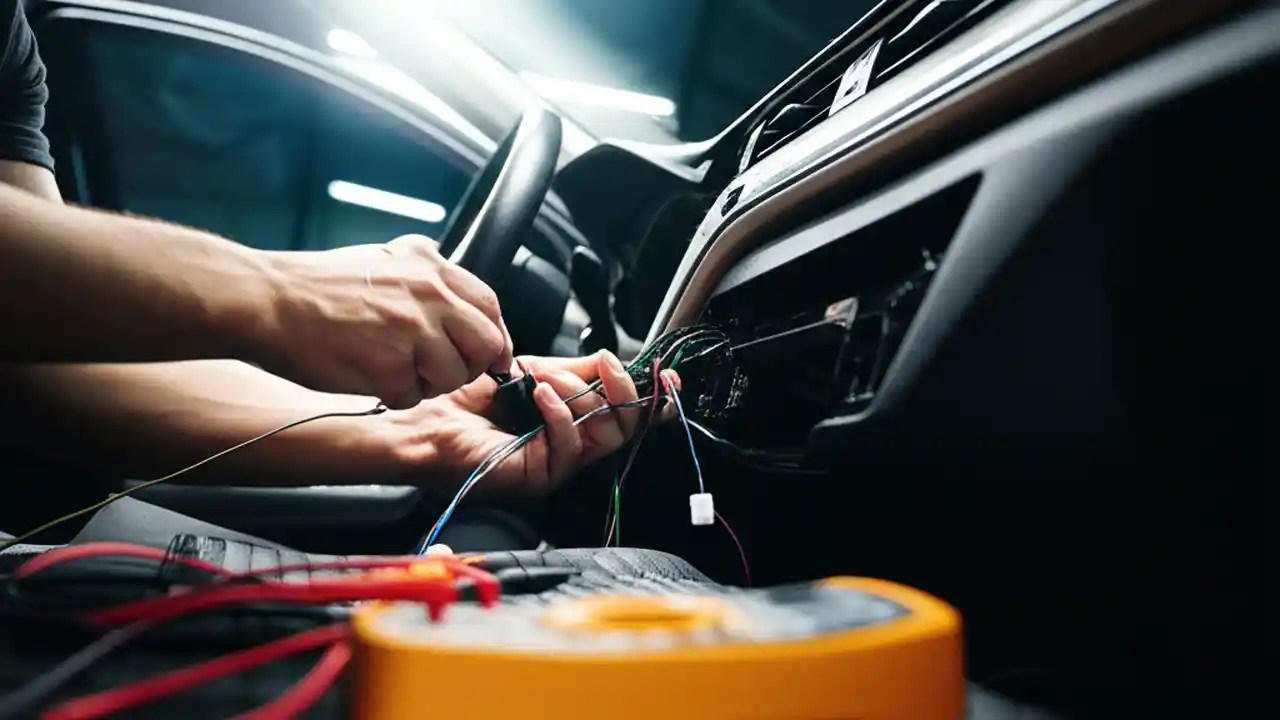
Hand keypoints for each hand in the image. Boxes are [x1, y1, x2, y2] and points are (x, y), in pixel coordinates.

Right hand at [252, 234, 512, 408]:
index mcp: (429, 266)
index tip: (494, 355)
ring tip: (393, 369)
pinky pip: (413, 397)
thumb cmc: (316, 286)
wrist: (267, 301)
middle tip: (443, 371)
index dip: (496, 336)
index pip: (489, 304)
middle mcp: (429, 294)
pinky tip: (368, 377)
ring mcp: (412, 330)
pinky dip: (393, 395)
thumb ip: (426, 280)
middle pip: (486, 344)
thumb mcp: (384, 261)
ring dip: (429, 383)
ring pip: (455, 376)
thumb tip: (461, 308)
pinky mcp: (390, 366)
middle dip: (472, 366)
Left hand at [382, 352, 678, 494]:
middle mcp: (572, 445)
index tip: (669, 377)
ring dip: (584, 397)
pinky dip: (560, 415)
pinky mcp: (539, 476)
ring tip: (551, 378)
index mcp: (575, 421)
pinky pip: (569, 447)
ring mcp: (557, 464)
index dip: (652, 397)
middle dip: (624, 390)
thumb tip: (616, 359)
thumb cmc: (468, 398)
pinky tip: (540, 394)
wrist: (425, 417)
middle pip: (626, 426)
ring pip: (603, 437)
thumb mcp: (534, 371)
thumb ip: (577, 370)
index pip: (628, 413)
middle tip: (608, 365)